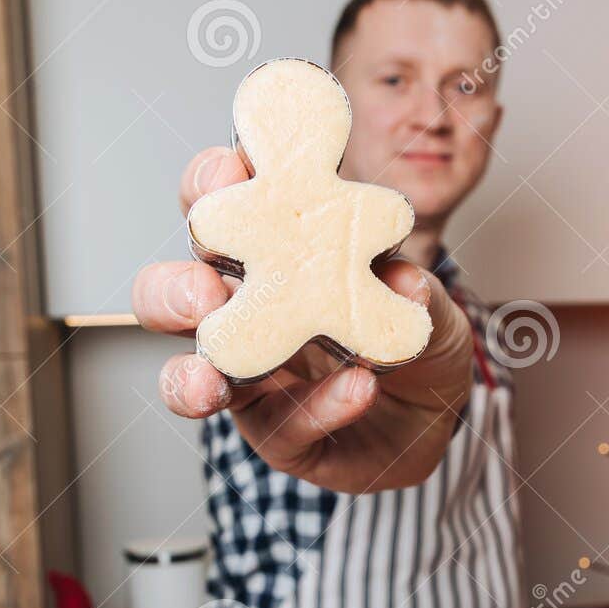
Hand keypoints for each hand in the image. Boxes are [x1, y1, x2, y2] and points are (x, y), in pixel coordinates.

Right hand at [132, 148, 473, 492]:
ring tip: (214, 377)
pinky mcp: (278, 436)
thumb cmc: (413, 339)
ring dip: (192, 375)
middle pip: (172, 293)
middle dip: (173, 289)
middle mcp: (242, 313)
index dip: (212, 183)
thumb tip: (402, 276)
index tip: (230, 171)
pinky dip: (316, 408)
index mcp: (267, 255)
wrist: (436, 418)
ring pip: (190, 375)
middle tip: (202, 293)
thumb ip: (414, 289)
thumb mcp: (429, 301)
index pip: (220, 207)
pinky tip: (355, 390)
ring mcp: (251, 379)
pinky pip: (282, 428)